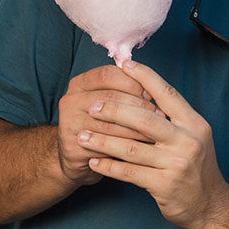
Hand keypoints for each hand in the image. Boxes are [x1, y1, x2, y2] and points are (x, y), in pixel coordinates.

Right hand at [55, 65, 156, 185]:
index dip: (133, 82)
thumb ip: (125, 90)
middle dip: (139, 107)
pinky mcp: (72, 147)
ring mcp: (69, 124)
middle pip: (110, 98)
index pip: (108, 74)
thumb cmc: (102, 123)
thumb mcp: (109, 102)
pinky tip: (141, 151)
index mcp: (80, 83)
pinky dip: (125, 148)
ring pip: (109, 124)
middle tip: (160, 116)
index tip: (152, 94)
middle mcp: (70, 100)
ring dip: (136, 130)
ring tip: (155, 133)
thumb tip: (154, 90)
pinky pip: (104, 147)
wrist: (76, 154)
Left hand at [78, 61, 228, 228]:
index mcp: (194, 123)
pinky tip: (93, 162)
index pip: (167, 94)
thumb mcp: (194, 137)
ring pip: (131, 147)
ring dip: (102, 141)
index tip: (123, 64)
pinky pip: (129, 172)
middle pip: (144, 118)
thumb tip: (143, 94)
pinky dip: (108, 167)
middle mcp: (188, 140)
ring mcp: (177, 163)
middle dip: (114, 110)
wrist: (210, 205)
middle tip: (92, 107)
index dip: (145, 77)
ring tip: (82, 137)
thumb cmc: (195, 168)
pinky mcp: (164, 185)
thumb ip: (172, 119)